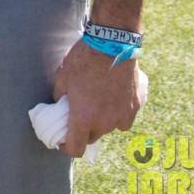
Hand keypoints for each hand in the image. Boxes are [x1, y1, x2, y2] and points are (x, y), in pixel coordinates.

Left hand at [52, 38, 142, 156]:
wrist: (112, 43)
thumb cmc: (83, 59)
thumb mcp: (62, 76)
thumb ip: (59, 96)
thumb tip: (59, 105)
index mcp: (83, 118)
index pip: (75, 149)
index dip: (66, 148)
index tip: (63, 141)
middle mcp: (104, 123)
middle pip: (91, 138)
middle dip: (83, 132)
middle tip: (79, 117)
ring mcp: (121, 116)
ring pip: (108, 128)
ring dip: (101, 121)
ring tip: (97, 103)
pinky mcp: (134, 107)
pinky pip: (123, 119)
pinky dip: (118, 114)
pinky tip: (113, 100)